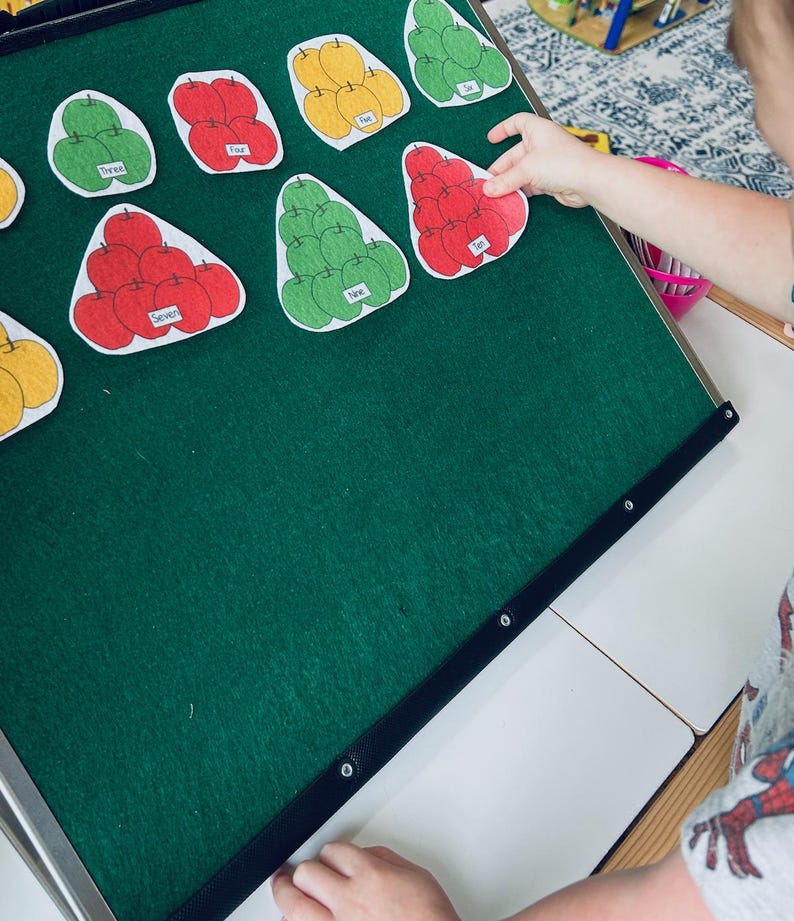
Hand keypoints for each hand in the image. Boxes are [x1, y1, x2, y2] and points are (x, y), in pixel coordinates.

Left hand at [271, 842, 461, 920]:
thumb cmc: (430, 919)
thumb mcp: (415, 875)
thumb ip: (385, 859)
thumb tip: (365, 855)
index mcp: (370, 876)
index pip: (333, 851)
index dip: (330, 854)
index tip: (330, 859)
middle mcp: (349, 901)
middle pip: (307, 874)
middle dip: (305, 872)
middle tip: (301, 874)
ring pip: (294, 907)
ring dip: (286, 895)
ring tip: (282, 889)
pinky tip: (293, 920)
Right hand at [483, 112, 599, 207]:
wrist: (588, 181)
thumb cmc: (564, 162)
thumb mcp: (527, 168)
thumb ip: (505, 180)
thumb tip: (488, 188)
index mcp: (537, 130)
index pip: (517, 122)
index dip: (503, 129)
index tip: (491, 138)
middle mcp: (542, 144)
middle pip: (515, 154)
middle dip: (501, 168)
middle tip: (487, 182)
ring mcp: (546, 163)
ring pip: (521, 172)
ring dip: (509, 182)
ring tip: (495, 194)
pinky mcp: (550, 181)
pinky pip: (529, 185)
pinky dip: (520, 191)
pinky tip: (510, 199)